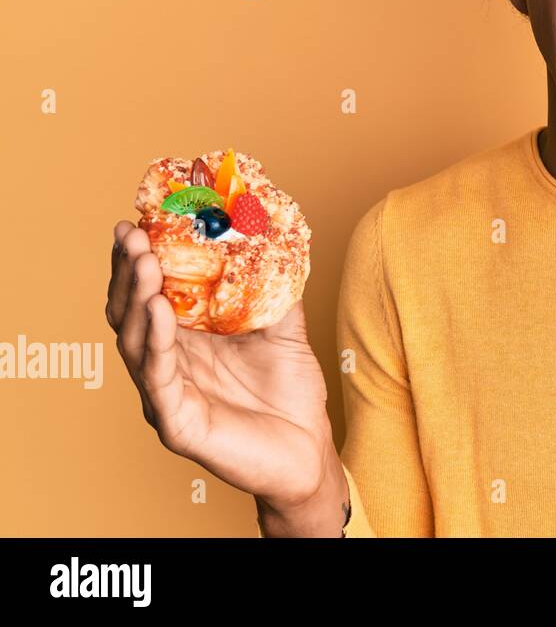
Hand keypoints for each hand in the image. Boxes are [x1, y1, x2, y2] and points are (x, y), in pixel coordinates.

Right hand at [105, 220, 342, 518]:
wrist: (309, 449)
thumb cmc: (290, 394)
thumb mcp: (284, 329)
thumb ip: (274, 289)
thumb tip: (275, 237)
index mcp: (185, 342)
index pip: (147, 295)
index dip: (138, 261)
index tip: (137, 222)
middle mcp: (167, 366)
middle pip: (130, 313)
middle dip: (129, 272)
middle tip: (134, 235)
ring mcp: (166, 396)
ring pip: (136, 343)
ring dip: (138, 298)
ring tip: (146, 262)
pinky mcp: (176, 424)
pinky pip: (159, 380)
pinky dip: (157, 343)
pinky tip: (160, 312)